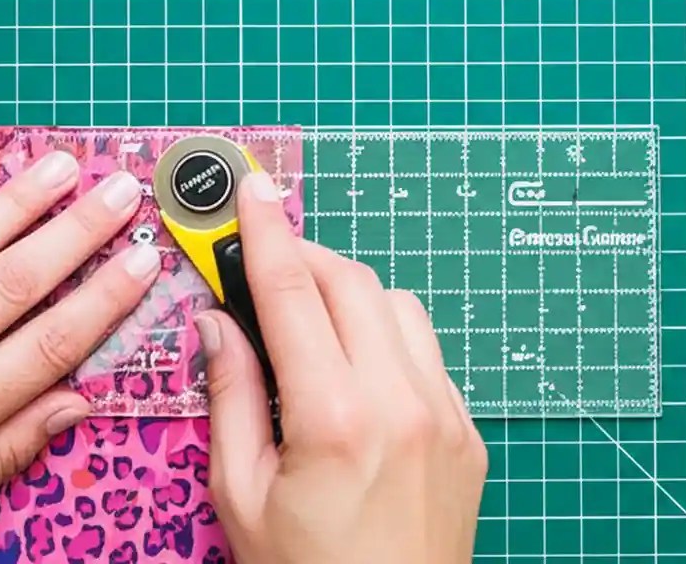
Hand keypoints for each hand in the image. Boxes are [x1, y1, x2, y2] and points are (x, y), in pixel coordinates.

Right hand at [199, 172, 487, 563]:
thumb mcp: (240, 495)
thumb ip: (230, 396)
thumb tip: (216, 322)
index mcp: (334, 418)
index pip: (290, 293)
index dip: (264, 232)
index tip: (250, 190)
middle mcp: (401, 403)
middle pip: (350, 281)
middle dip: (302, 258)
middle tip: (261, 267)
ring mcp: (446, 416)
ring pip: (397, 305)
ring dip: (348, 296)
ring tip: (308, 328)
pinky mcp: (468, 433)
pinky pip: (426, 353)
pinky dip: (384, 340)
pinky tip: (354, 376)